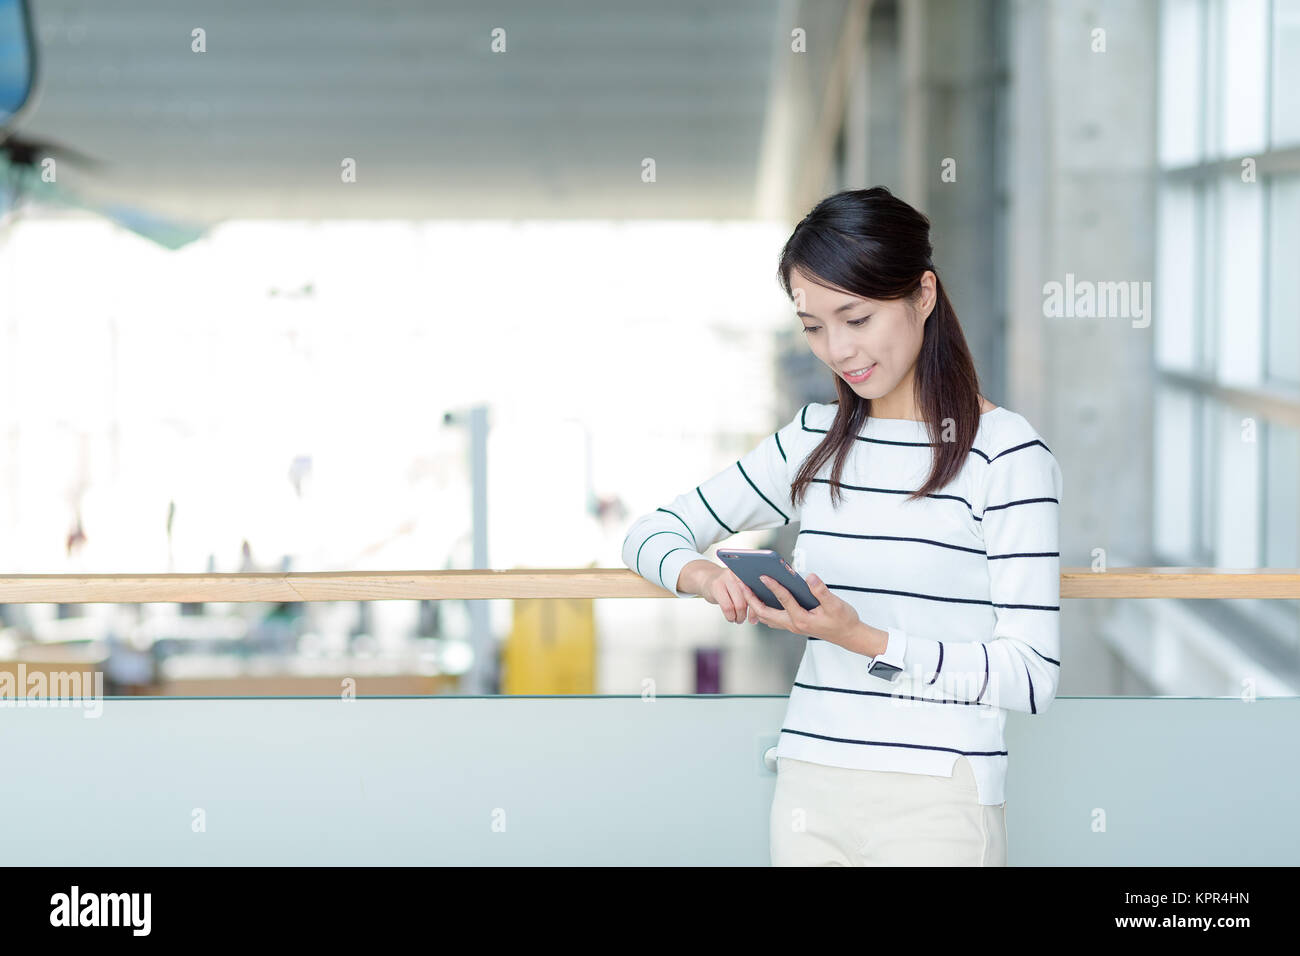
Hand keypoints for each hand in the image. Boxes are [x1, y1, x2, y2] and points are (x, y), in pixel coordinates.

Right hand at [698, 564, 758, 624]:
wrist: (706, 578)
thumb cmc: (725, 585)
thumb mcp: (740, 587)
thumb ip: (750, 596)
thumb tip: (761, 612)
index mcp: (747, 574)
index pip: (757, 592)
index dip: (759, 606)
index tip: (758, 616)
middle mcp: (738, 575)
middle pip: (749, 599)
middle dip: (749, 613)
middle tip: (748, 620)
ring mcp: (727, 579)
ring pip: (739, 604)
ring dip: (739, 616)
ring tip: (738, 619)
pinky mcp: (717, 586)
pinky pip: (727, 607)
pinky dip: (730, 616)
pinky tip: (730, 617)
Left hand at [742, 572, 868, 653]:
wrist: (849, 636)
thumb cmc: (843, 620)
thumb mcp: (835, 604)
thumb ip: (821, 591)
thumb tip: (809, 576)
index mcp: (802, 619)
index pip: (783, 600)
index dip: (773, 586)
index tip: (762, 575)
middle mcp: (793, 624)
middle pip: (765, 612)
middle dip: (751, 598)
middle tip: (741, 583)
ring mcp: (792, 625)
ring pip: (767, 617)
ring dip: (755, 604)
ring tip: (746, 589)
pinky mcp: (794, 624)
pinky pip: (773, 618)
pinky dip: (763, 608)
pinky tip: (761, 597)